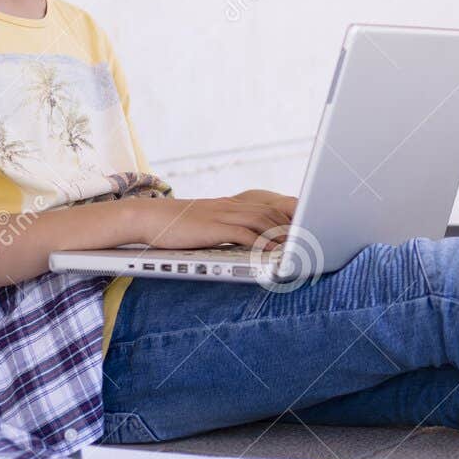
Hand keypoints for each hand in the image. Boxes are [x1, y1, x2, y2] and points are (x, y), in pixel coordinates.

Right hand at [128, 193, 294, 252]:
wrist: (148, 218)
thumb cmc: (175, 226)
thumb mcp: (206, 223)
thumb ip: (226, 228)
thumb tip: (245, 240)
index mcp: (230, 205)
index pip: (267, 205)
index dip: (288, 213)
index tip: (305, 224)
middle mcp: (230, 206)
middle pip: (271, 211)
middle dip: (293, 225)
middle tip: (311, 239)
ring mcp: (222, 215)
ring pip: (262, 222)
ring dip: (282, 235)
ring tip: (299, 248)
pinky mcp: (213, 228)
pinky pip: (244, 235)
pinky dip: (261, 244)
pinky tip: (272, 254)